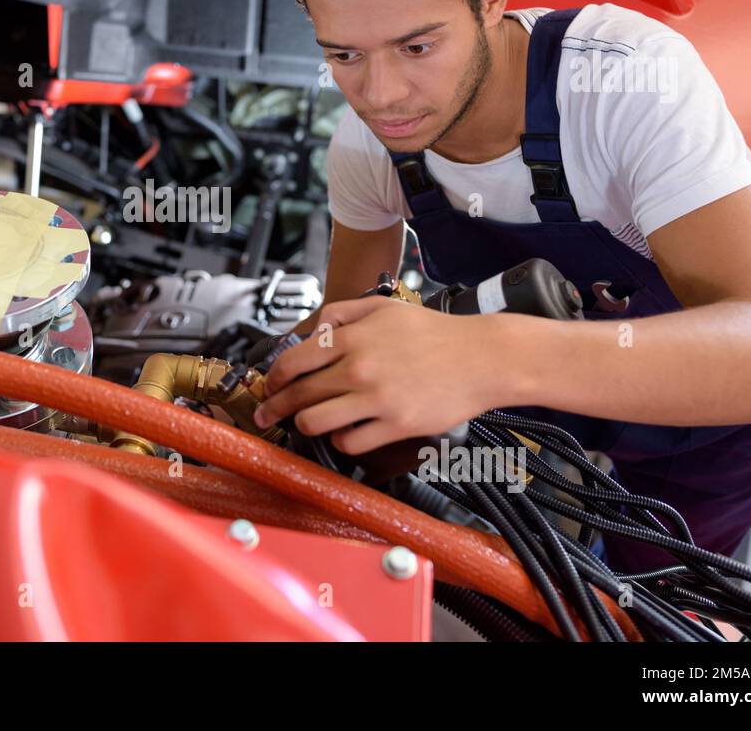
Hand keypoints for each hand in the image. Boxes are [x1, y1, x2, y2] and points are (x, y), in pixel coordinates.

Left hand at [253, 296, 506, 454]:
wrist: (483, 358)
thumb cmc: (435, 333)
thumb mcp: (384, 307)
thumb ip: (342, 312)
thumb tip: (311, 328)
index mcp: (353, 338)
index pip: (294, 360)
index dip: (274, 377)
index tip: (269, 385)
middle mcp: (359, 368)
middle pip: (299, 394)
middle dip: (274, 407)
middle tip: (266, 415)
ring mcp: (377, 399)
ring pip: (315, 422)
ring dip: (305, 425)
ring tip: (307, 423)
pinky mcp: (396, 425)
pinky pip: (350, 442)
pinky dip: (341, 440)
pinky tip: (346, 432)